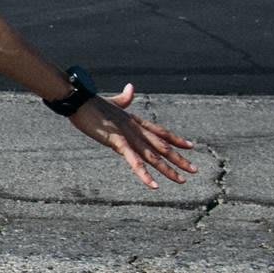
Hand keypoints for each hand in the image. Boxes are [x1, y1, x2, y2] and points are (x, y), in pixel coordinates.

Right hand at [69, 83, 196, 187]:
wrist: (79, 98)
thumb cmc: (90, 101)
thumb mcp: (110, 102)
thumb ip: (123, 98)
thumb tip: (131, 87)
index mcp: (134, 120)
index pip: (160, 131)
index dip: (176, 139)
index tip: (190, 146)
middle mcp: (136, 128)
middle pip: (162, 146)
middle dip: (178, 159)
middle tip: (194, 170)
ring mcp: (128, 135)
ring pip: (152, 156)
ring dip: (168, 169)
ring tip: (181, 180)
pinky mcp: (117, 142)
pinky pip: (134, 161)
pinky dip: (145, 173)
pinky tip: (153, 185)